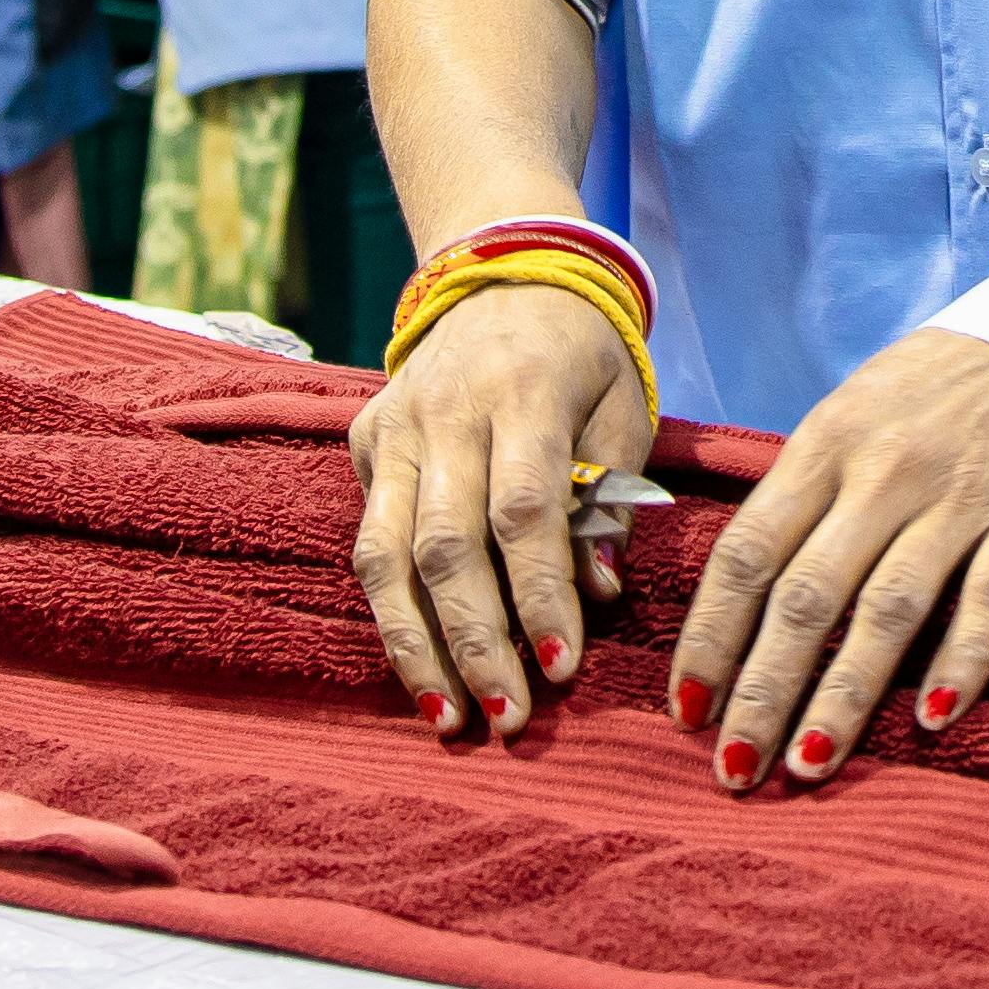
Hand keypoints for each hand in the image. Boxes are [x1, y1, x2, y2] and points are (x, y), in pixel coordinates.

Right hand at [346, 278, 650, 742]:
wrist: (506, 270)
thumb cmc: (583, 354)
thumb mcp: (622, 409)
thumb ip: (610, 502)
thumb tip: (597, 594)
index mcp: (525, 391)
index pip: (524, 510)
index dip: (539, 594)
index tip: (561, 668)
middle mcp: (448, 410)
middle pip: (447, 545)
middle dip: (476, 641)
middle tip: (507, 717)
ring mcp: (396, 425)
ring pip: (387, 554)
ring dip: (416, 646)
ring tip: (448, 718)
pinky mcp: (366, 440)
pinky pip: (370, 541)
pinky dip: (390, 613)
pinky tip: (418, 670)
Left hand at [671, 324, 988, 792]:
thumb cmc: (931, 390)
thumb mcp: (848, 414)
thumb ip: (800, 493)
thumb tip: (737, 589)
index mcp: (826, 444)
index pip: (749, 553)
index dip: (712, 636)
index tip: (687, 709)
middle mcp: (884, 473)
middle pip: (808, 595)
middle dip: (763, 689)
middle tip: (735, 769)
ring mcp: (958, 497)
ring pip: (890, 608)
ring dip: (845, 695)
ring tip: (809, 764)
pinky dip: (962, 660)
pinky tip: (931, 718)